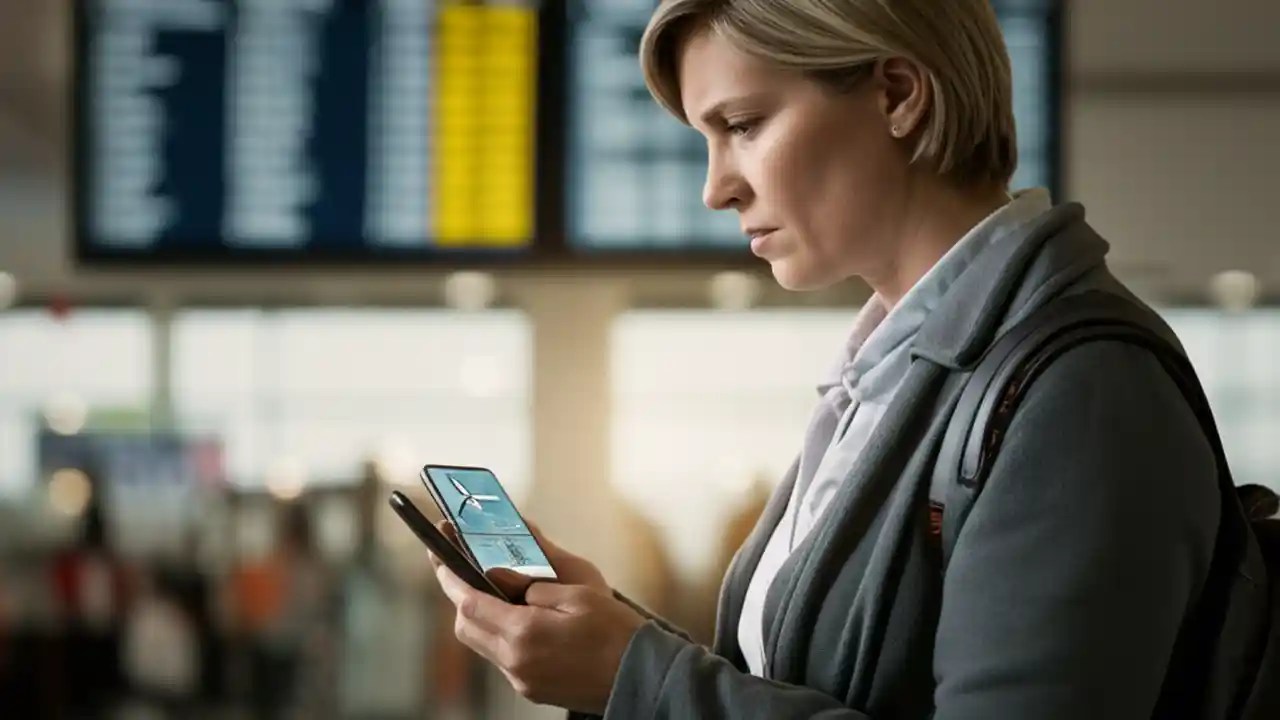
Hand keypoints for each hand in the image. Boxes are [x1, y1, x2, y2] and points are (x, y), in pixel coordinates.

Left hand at [427, 521, 644, 712]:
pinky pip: (503, 659)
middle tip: (464, 572)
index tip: (440, 557)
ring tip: (494, 593)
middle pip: (467, 628)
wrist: (641, 676)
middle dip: (461, 599)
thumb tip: (499, 572)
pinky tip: (520, 620)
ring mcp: (523, 680)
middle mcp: (516, 662)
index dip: (451, 578)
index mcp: (525, 633)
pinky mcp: (532, 691)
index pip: (470, 603)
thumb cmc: (617, 631)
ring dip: (481, 619)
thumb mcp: (579, 592)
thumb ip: (533, 583)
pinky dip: (501, 636)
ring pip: (482, 645)